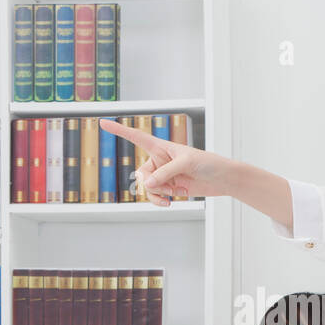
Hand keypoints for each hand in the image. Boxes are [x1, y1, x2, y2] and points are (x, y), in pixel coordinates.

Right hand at [100, 118, 231, 205]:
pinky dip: (161, 201)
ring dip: (158, 195)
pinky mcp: (170, 188)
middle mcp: (159, 160)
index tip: (102, 122)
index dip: (119, 130)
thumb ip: (166, 172)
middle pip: (141, 174)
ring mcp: (164, 175)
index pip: (136, 137)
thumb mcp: (187, 163)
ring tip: (174, 196)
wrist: (222, 178)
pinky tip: (172, 202)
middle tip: (168, 187)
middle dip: (152, 184)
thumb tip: (148, 184)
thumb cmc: (208, 163)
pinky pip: (156, 197)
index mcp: (161, 146)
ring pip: (148, 188)